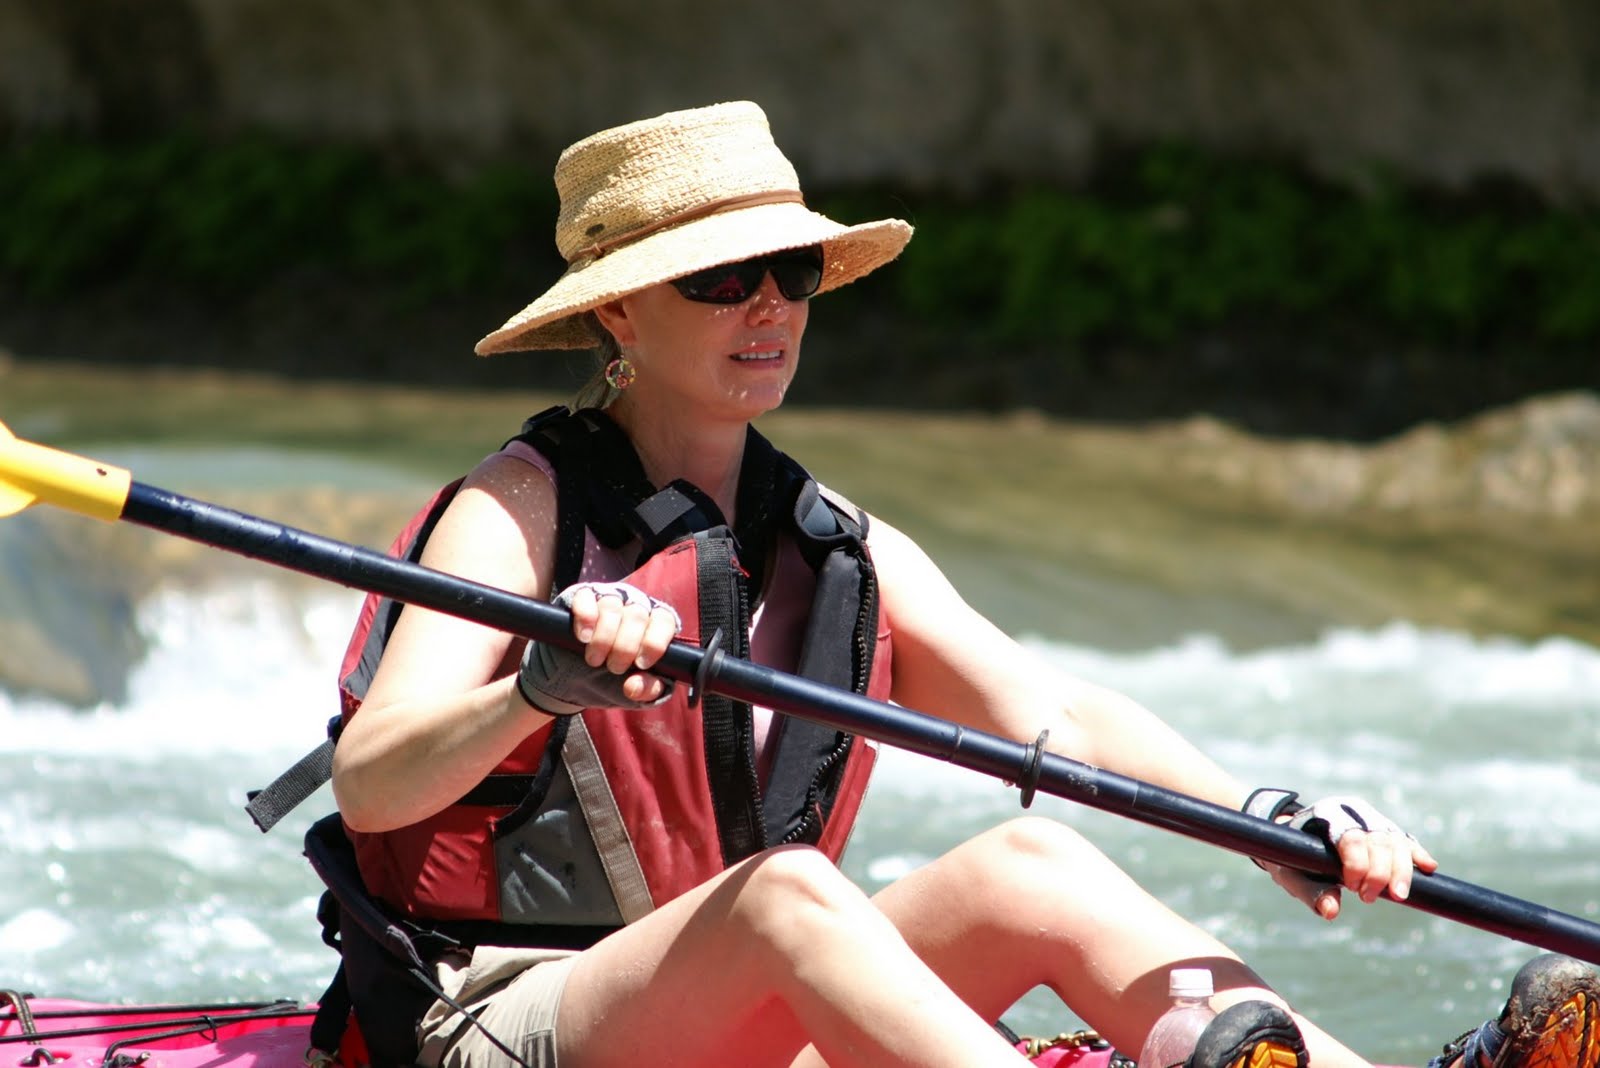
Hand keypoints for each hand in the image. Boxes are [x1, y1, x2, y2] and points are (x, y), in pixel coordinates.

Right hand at [516, 582, 681, 715]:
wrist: (574, 679)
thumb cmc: (612, 679)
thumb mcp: (634, 691)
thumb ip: (646, 691)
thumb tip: (635, 686)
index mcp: (654, 625)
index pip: (664, 621)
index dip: (654, 642)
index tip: (641, 664)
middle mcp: (634, 607)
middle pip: (637, 615)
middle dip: (625, 647)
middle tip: (613, 668)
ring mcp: (609, 599)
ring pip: (612, 606)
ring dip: (603, 637)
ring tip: (594, 660)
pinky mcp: (583, 598)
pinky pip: (586, 597)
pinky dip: (585, 617)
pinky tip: (583, 637)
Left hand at [1244, 789, 1438, 919]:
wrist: (1296, 842)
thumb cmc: (1293, 858)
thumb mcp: (1293, 874)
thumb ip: (1311, 892)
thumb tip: (1332, 911)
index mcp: (1327, 815)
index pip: (1351, 837)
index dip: (1358, 865)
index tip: (1350, 887)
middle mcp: (1353, 812)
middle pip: (1378, 840)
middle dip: (1379, 872)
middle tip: (1367, 898)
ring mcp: (1371, 819)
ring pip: (1396, 841)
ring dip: (1401, 870)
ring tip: (1397, 895)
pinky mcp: (1385, 832)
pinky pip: (1405, 841)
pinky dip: (1417, 854)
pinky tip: (1428, 867)